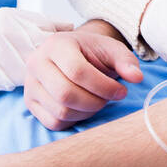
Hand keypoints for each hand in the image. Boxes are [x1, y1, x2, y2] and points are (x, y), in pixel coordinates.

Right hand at [23, 29, 143, 130]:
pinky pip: (53, 122)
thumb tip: (136, 77)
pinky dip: (74, 120)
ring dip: (87, 112)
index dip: (103, 86)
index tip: (122, 91)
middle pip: (66, 94)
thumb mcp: (112, 50)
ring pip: (60, 111)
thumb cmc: (93, 53)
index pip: (77, 71)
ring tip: (98, 101)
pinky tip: (84, 108)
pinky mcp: (31, 103)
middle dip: (95, 102)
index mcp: (56, 44)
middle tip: (110, 98)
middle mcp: (36, 63)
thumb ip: (126, 61)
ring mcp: (30, 85)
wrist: (71, 54)